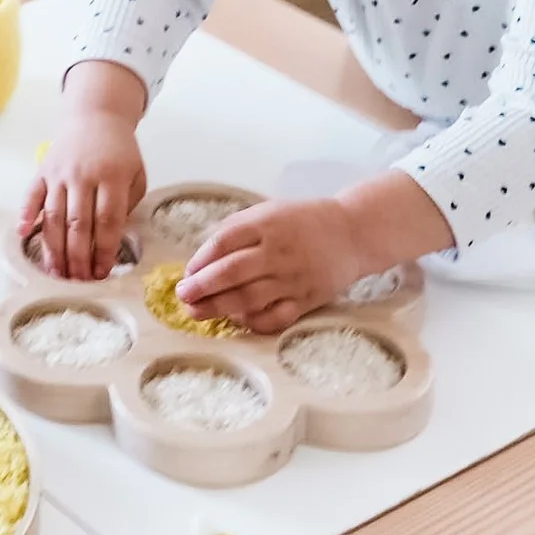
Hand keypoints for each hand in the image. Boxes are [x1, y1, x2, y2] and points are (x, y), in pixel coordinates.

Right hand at [22, 78, 145, 280]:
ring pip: (54, 216)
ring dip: (54, 248)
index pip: (107, 221)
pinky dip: (26, 214)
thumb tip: (108, 241)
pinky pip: (32, 195)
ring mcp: (60, 172)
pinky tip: (24, 234)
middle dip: (78, 258)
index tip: (102, 273)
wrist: (96, 116)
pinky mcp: (43, 170)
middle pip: (78, 224)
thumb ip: (126, 206)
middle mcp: (84, 175)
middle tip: (78, 282)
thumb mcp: (136, 175)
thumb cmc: (119, 151)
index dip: (104, 250)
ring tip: (57, 273)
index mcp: (112, 176)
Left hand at [176, 196, 364, 335]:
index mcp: (267, 224)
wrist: (351, 234)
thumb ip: (236, 230)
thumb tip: (201, 256)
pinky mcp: (307, 300)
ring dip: (218, 308)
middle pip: (232, 272)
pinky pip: (275, 317)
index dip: (200, 260)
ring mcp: (294, 278)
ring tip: (197, 312)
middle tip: (183, 296)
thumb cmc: (302, 222)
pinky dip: (252, 322)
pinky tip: (235, 320)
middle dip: (202, 287)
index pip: (224, 242)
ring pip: (249, 298)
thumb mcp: (268, 212)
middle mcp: (280, 251)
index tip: (186, 274)